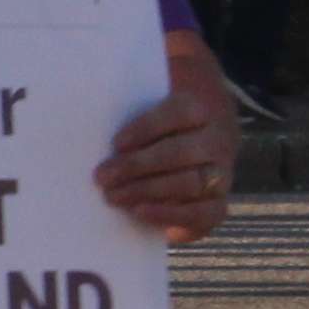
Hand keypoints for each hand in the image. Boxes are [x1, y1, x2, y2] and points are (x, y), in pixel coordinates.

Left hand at [99, 31, 239, 244]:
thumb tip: (86, 91)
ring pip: (193, 184)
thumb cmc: (163, 109)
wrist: (208, 122)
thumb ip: (131, 95)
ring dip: (151, 193)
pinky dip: (176, 218)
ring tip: (115, 198)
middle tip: (102, 178)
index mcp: (199, 106)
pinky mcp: (220, 198)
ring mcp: (223, 170)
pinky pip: (207, 214)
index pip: (177, 113)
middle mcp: (217, 138)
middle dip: (138, 168)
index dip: (146, 128)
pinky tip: (144, 214)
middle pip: (182, 153)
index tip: (116, 142)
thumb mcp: (154, 90)